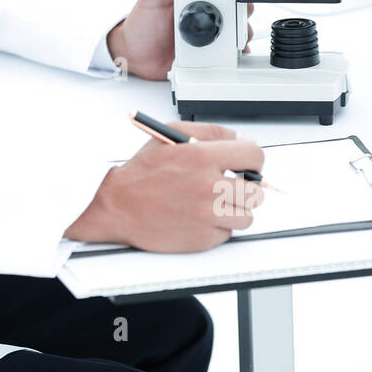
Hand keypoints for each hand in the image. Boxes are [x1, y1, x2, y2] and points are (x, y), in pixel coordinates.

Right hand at [64, 122, 265, 251]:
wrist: (116, 207)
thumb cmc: (141, 174)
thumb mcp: (171, 135)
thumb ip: (210, 132)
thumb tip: (239, 140)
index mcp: (201, 157)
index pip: (253, 156)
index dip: (253, 160)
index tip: (247, 165)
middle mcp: (207, 187)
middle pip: (255, 191)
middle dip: (245, 188)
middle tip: (230, 187)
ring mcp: (206, 216)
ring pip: (246, 216)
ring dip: (234, 210)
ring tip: (212, 203)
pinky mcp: (203, 239)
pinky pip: (227, 233)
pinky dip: (217, 227)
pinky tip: (198, 217)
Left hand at [106, 0, 254, 79]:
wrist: (134, 54)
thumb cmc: (141, 23)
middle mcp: (208, 12)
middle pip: (239, 10)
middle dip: (242, 15)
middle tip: (234, 22)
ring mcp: (212, 35)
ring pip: (239, 33)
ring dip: (241, 36)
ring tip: (233, 41)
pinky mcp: (211, 55)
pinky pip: (230, 55)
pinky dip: (235, 56)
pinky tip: (233, 55)